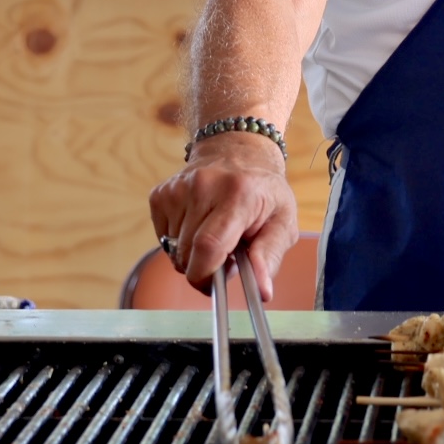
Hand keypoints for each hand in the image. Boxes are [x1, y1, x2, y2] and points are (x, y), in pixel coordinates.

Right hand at [148, 131, 299, 300]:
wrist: (239, 152)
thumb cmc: (264, 192)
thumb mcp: (283, 222)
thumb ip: (269, 256)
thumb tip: (261, 291)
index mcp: (238, 194)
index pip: (208, 246)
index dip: (207, 276)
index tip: (216, 286)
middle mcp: (203, 186)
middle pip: (188, 254)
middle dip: (204, 268)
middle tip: (226, 255)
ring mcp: (177, 188)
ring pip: (174, 250)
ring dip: (193, 254)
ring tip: (215, 235)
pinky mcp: (161, 194)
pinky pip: (164, 238)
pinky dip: (180, 241)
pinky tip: (198, 224)